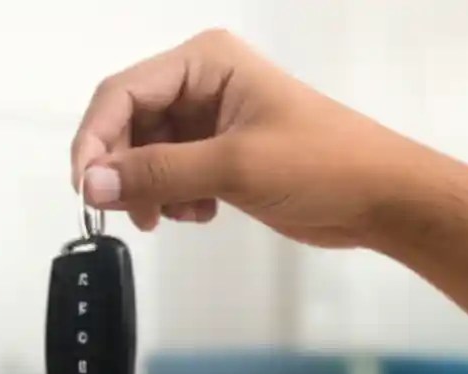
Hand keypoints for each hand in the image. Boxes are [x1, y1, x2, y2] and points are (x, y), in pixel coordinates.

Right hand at [71, 29, 423, 248]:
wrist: (381, 199)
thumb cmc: (324, 165)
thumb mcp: (234, 167)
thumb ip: (158, 173)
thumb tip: (92, 184)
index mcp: (205, 62)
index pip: (121, 93)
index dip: (95, 140)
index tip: (86, 188)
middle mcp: (199, 83)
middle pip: (126, 125)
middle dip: (123, 171)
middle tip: (131, 212)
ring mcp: (206, 119)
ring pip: (142, 154)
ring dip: (148, 190)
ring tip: (173, 217)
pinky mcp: (214, 153)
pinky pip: (165, 174)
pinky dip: (170, 199)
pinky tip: (199, 213)